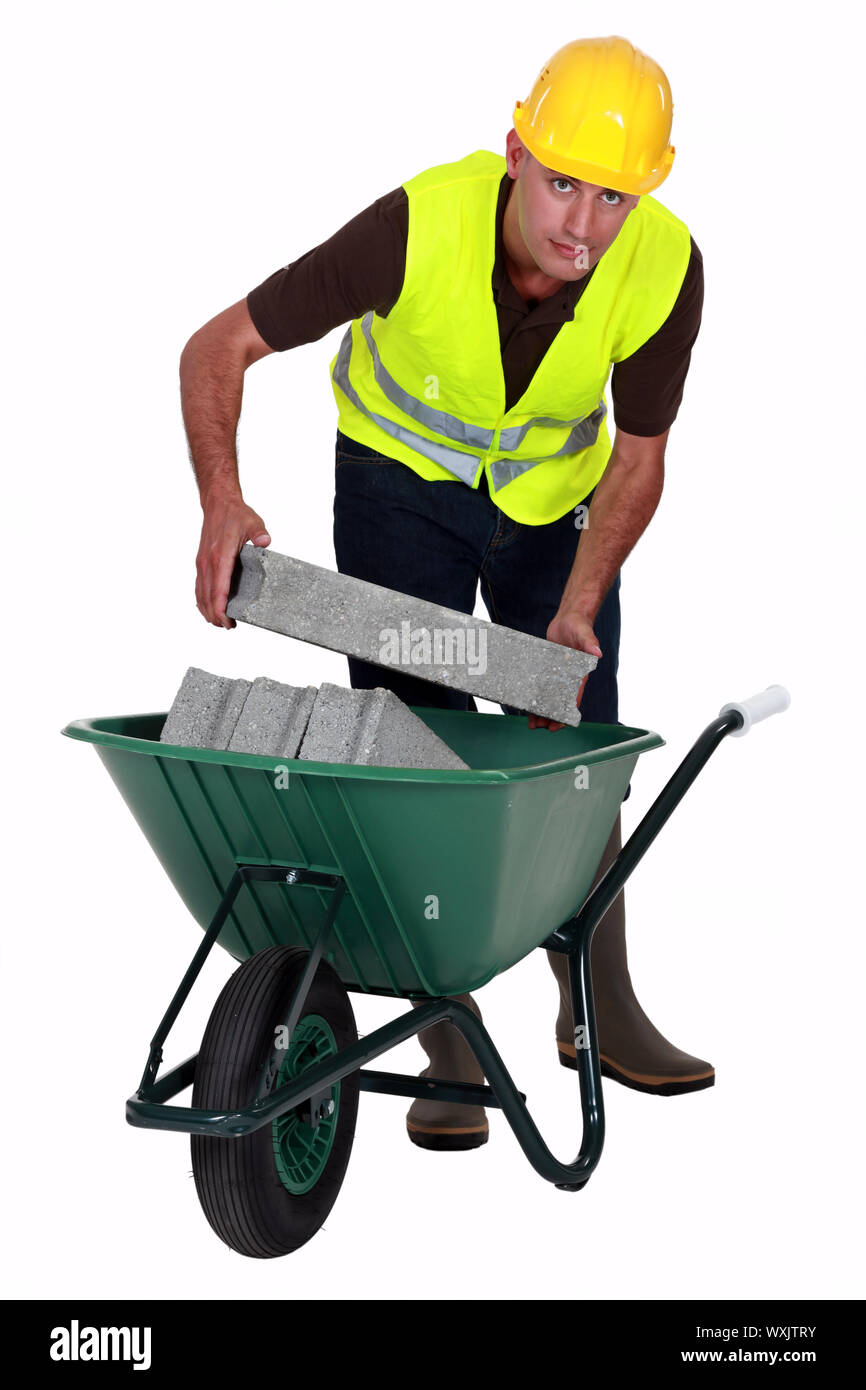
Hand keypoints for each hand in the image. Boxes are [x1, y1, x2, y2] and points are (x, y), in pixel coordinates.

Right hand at [195, 493, 270, 627]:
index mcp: (220, 556)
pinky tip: (208, 608)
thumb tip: (265, 542)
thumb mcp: (252, 522)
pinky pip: (198, 586)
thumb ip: (259, 534)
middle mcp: (208, 563)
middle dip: (215, 616)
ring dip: (207, 610)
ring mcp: (202, 563)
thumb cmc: (235, 514)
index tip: (228, 623)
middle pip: (207, 598)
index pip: (218, 590)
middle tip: (228, 627)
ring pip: (200, 594)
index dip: (221, 610)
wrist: (218, 503)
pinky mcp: (201, 562)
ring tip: (220, 622)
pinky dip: (202, 600)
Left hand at [527, 609, 601, 730]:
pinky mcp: (548, 667)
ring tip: (531, 723)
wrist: (570, 617)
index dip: (566, 713)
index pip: (573, 699)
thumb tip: (597, 654)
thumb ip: (590, 643)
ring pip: (549, 696)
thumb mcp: (585, 633)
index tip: (558, 725)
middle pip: (559, 701)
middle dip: (550, 715)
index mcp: (579, 673)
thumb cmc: (580, 625)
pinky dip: (535, 694)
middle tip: (539, 727)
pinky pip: (541, 684)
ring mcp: (557, 673)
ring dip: (541, 709)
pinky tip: (527, 702)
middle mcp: (568, 676)